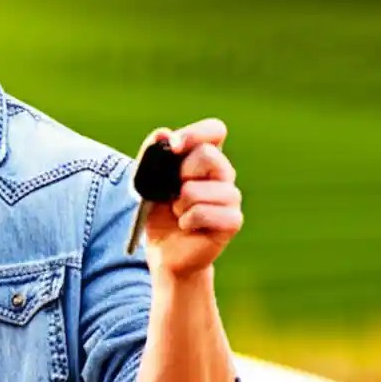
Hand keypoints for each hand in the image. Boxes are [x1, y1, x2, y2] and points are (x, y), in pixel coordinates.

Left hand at [137, 118, 242, 277]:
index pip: (214, 130)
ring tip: (179, 213)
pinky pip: (204, 213)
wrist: (166, 251)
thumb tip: (163, 133)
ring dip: (179, 204)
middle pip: (208, 156)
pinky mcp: (233, 221)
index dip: (195, 134)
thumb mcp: (148, 181)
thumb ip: (153, 155)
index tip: (173, 147)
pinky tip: (187, 226)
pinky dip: (187, 221)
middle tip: (173, 193)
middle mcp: (223, 174)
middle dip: (180, 175)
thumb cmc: (159, 213)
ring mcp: (231, 197)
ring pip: (197, 190)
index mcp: (205, 158)